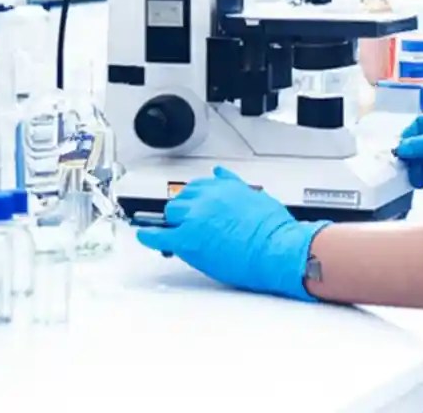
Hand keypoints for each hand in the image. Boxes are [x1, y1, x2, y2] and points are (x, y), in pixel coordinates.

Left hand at [136, 167, 329, 301]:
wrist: (277, 249)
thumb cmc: (275, 230)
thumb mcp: (257, 197)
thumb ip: (235, 185)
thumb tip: (222, 174)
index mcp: (224, 186)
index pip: (199, 186)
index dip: (194, 197)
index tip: (192, 202)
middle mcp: (207, 197)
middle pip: (182, 198)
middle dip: (183, 209)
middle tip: (185, 220)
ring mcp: (195, 218)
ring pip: (171, 213)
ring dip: (171, 221)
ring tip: (170, 229)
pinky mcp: (188, 240)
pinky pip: (158, 235)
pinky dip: (149, 236)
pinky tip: (145, 236)